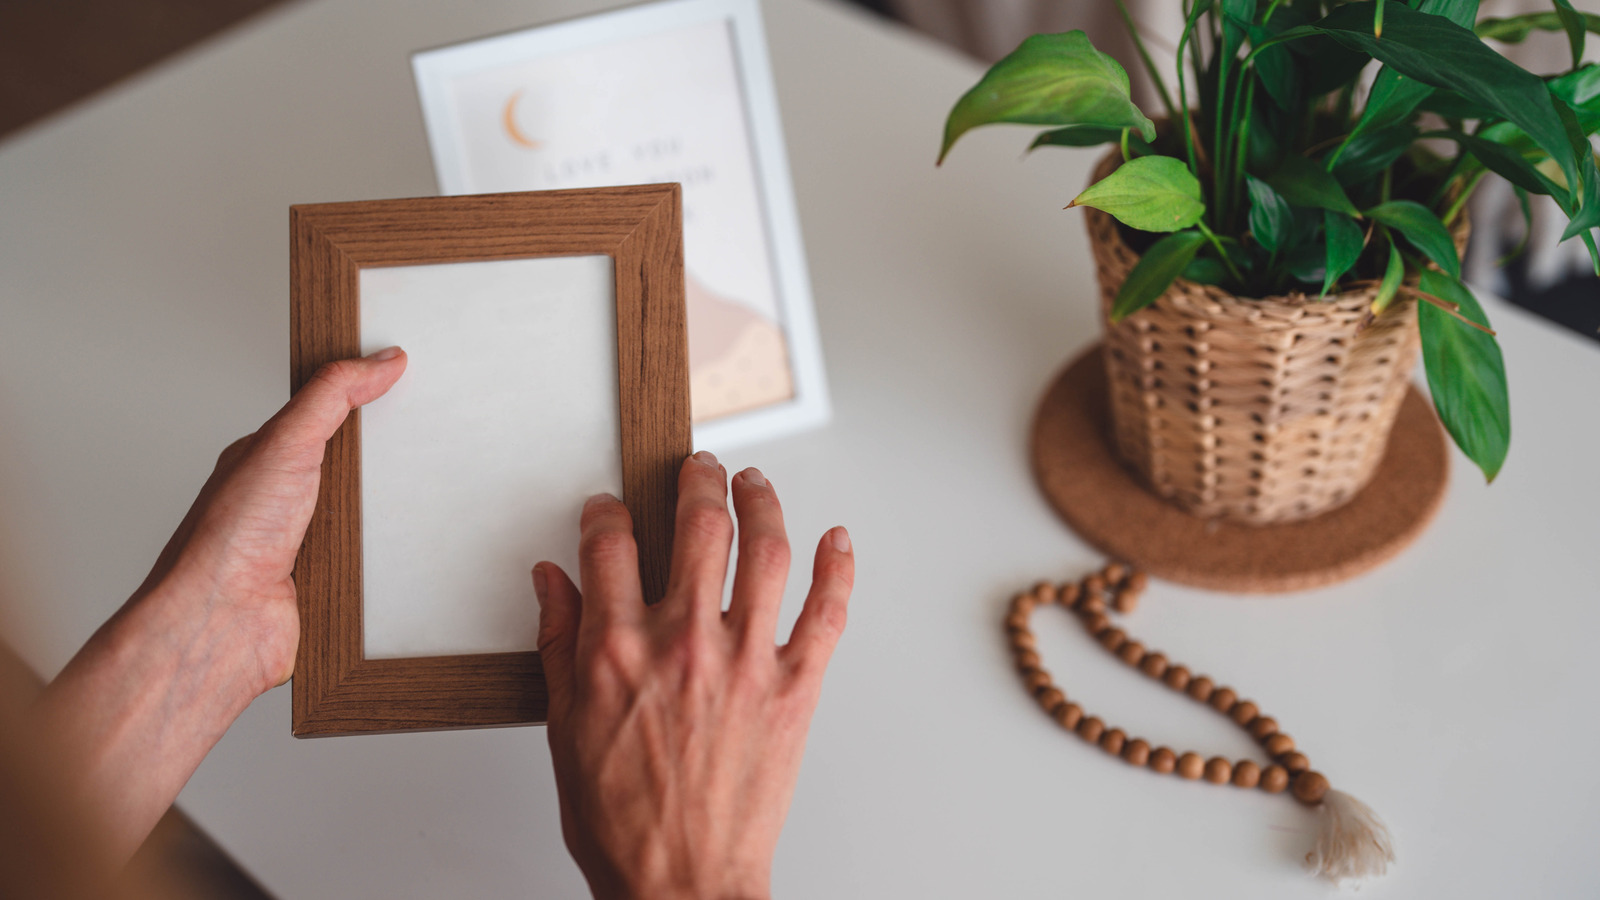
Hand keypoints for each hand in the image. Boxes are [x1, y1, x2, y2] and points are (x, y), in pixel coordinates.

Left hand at [135, 347, 408, 693]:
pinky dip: (393, 559)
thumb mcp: (287, 442)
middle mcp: (286, 501)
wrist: (223, 624)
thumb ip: (332, 396)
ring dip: (391, 516)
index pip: (326, 416)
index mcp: (268, 460)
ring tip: (423, 495)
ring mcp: (308, 543)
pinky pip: (378, 563)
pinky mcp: (330, 582)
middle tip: (428, 437)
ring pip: (370, 517)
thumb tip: (380, 360)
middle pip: (357, 468)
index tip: (403, 380)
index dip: (364, 399)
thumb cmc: (227, 540)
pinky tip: (406, 549)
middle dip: (390, 460)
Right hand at [534, 452, 853, 899]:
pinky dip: (837, 568)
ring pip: (767, 553)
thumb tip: (552, 582)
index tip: (610, 507)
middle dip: (698, 482)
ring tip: (755, 482)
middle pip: (699, 527)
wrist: (682, 885)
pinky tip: (836, 539)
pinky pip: (828, 613)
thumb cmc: (623, 822)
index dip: (608, 513)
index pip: (611, 546)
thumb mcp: (564, 730)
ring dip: (763, 503)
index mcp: (618, 652)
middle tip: (699, 467)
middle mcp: (685, 644)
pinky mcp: (797, 689)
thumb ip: (559, 645)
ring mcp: (748, 662)